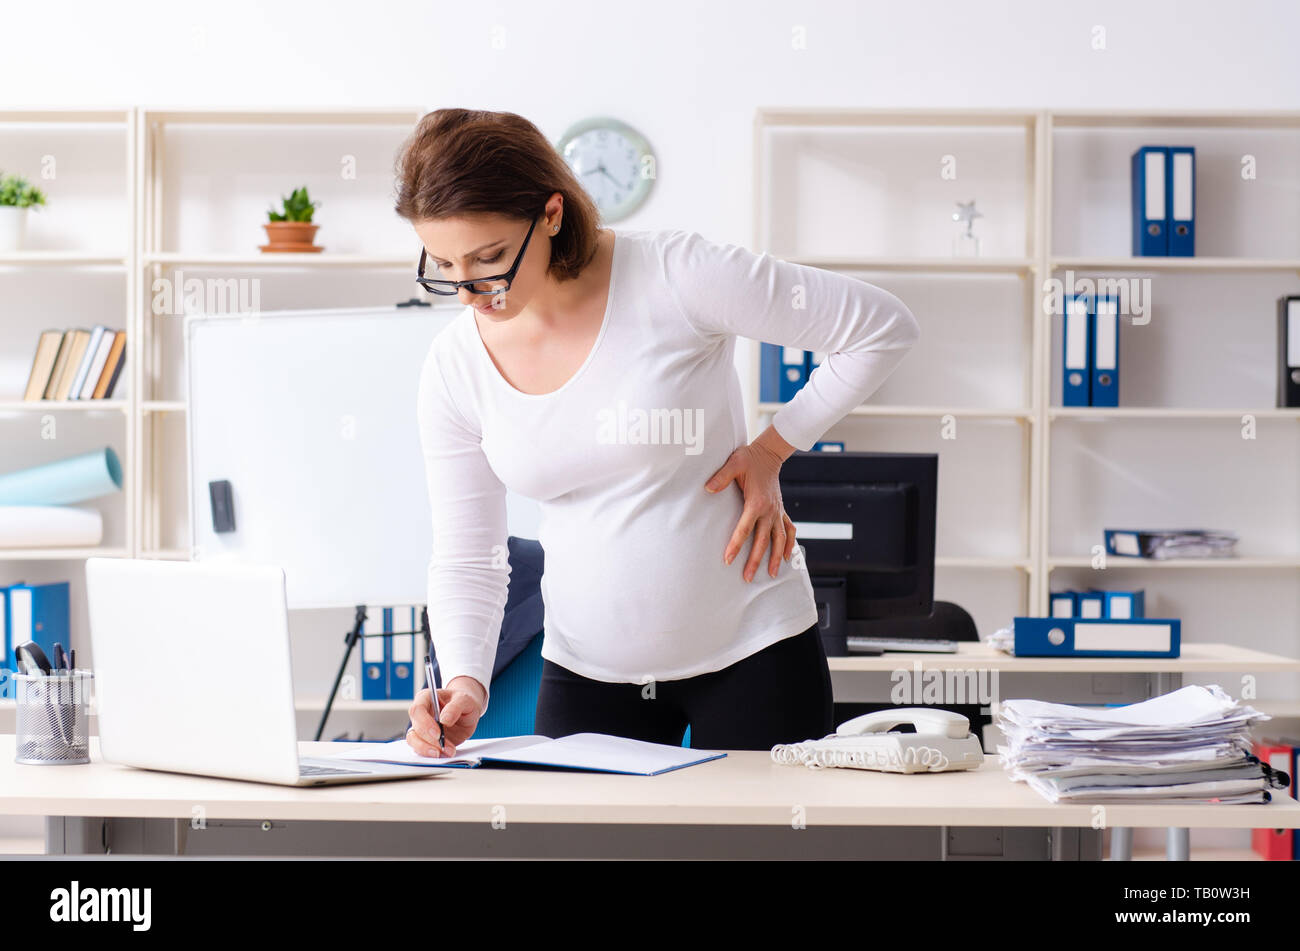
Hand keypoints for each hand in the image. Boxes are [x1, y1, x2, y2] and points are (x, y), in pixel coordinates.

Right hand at [406, 675, 485, 757]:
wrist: (467, 713)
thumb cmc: (463, 703)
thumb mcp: (464, 700)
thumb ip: (455, 707)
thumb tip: (444, 719)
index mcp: (426, 698)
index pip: (417, 710)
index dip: (425, 723)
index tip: (437, 733)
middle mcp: (420, 713)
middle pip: (414, 728)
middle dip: (428, 740)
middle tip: (443, 747)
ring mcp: (420, 728)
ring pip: (414, 741)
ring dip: (428, 749)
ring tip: (447, 752)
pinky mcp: (425, 740)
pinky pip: (421, 749)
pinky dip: (432, 754)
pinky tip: (444, 754)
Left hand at [704, 426, 797, 581]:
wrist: (769, 454)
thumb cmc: (749, 459)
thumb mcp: (734, 463)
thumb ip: (721, 476)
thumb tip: (708, 488)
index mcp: (756, 502)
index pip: (744, 529)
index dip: (735, 545)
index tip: (728, 560)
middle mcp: (769, 510)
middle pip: (762, 541)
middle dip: (755, 560)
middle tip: (748, 578)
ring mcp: (777, 512)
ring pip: (779, 539)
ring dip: (777, 557)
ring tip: (772, 574)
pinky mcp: (781, 510)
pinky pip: (789, 530)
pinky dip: (790, 544)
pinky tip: (789, 557)